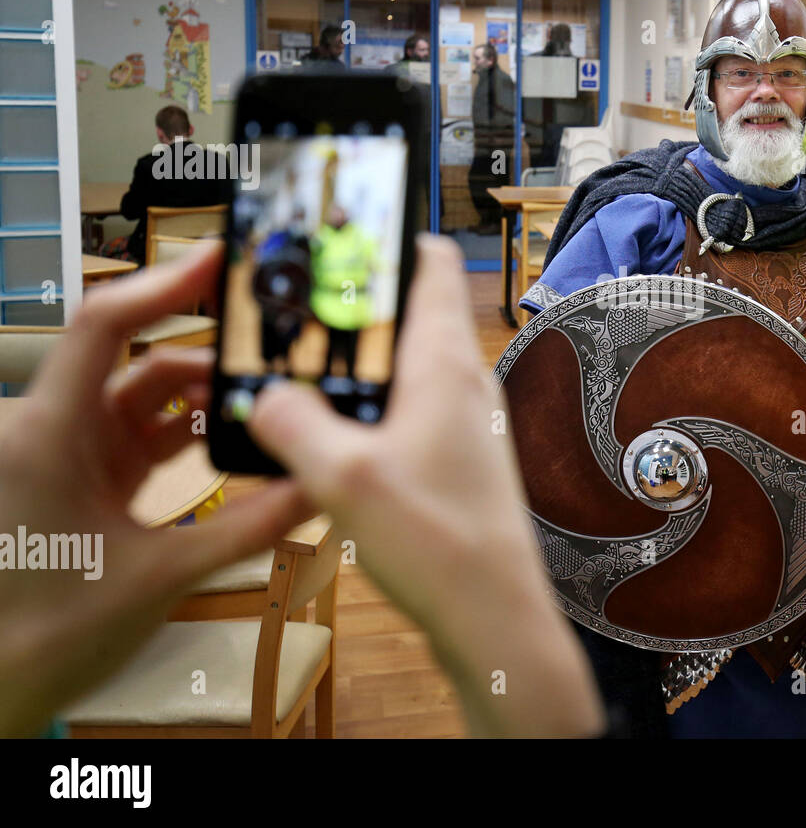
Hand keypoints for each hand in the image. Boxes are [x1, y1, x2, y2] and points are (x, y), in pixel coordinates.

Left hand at [0, 245, 309, 735]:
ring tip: (268, 407)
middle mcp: (49, 429)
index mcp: (46, 436)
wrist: (0, 685)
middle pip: (144, 362)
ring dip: (206, 402)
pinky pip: (143, 432)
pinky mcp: (82, 474)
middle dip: (214, 358)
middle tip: (277, 348)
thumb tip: (321, 487)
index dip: (165, 285)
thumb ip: (251, 526)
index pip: (107, 328)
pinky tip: (235, 442)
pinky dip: (188, 433)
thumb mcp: (164, 575)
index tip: (223, 258)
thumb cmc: (50, 632)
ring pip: (146, 398)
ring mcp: (66, 451)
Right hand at [248, 235, 604, 736]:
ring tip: (296, 377)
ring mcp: (462, 422)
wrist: (495, 616)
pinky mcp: (455, 460)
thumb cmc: (442, 544)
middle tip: (291, 313)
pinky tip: (328, 442)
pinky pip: (404, 412)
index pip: (430, 262)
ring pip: (402, 366)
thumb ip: (296, 423)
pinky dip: (367, 411)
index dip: (385, 237)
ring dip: (353, 365)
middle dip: (349, 307)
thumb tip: (268, 397)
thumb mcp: (345, 477)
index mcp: (445, 362)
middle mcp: (462, 382)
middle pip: (407, 311)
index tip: (335, 231)